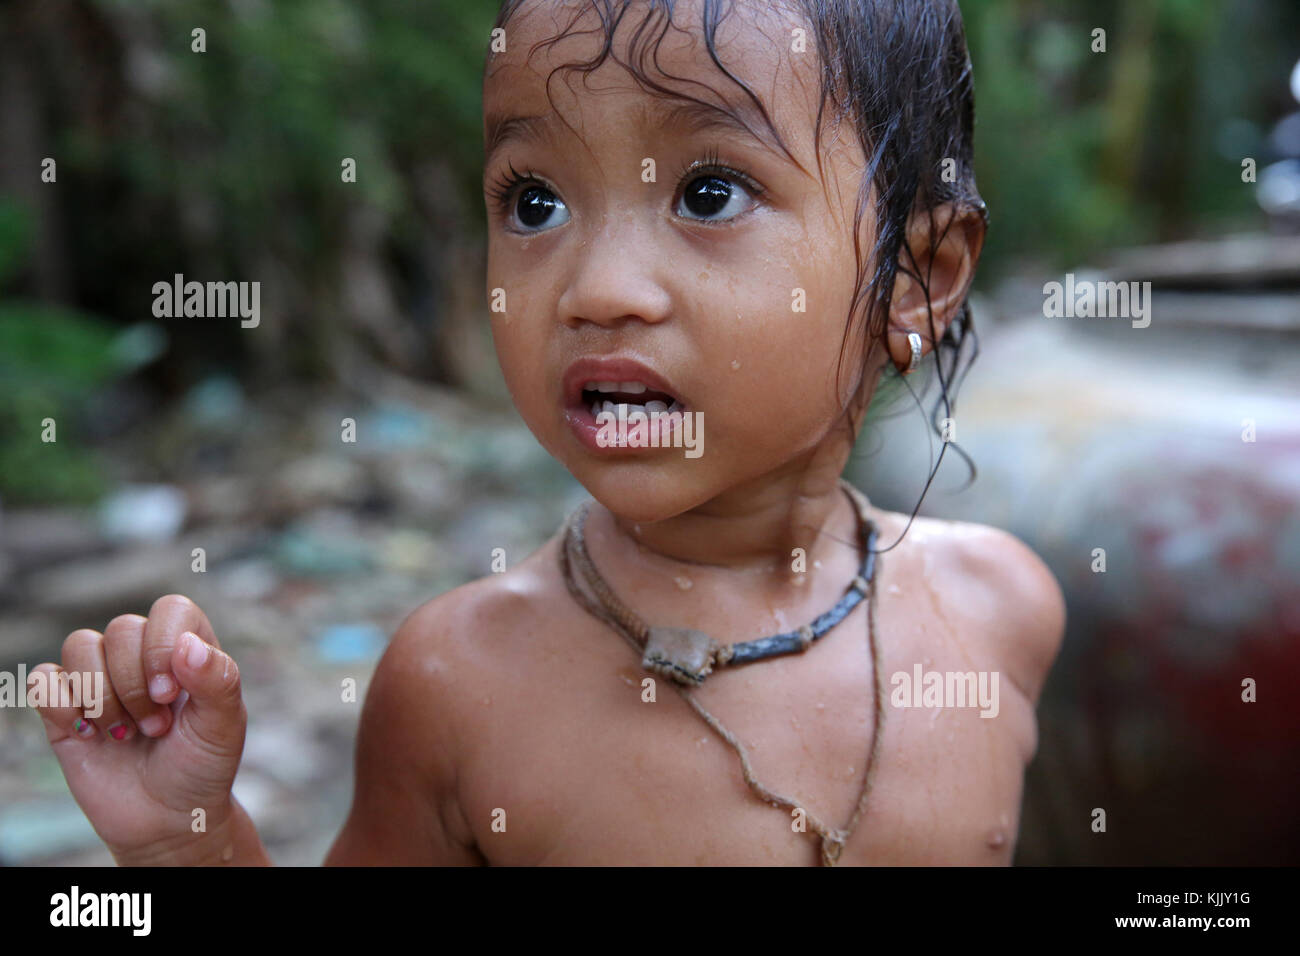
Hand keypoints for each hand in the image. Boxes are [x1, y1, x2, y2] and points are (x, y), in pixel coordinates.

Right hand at [30, 594, 247, 863]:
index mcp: (187, 648)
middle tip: (156, 727)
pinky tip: (87, 735)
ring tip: (125, 734)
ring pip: (80, 644)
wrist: (166, 818)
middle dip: (137, 686)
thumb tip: (188, 643)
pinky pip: (44, 679)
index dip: (164, 646)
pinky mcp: (66, 706)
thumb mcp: (224, 726)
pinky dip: (63, 706)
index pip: (170, 610)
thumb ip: (218, 680)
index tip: (171, 695)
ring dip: (102, 697)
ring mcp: (102, 678)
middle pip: (122, 628)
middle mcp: (142, 654)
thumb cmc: (202, 766)